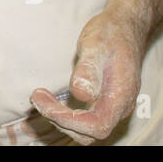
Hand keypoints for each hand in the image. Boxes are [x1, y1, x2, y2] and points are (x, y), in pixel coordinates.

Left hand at [30, 11, 142, 144]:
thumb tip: (81, 95)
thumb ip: (88, 70)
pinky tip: (51, 101)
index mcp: (121, 96)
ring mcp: (115, 107)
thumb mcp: (95, 45)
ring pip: (87, 130)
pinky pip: (87, 120)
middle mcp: (120, 107)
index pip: (95, 126)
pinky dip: (67, 116)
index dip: (66, 120)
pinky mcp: (106, 103)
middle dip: (59, 120)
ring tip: (40, 97)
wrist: (125, 27)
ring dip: (60, 119)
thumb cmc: (110, 34)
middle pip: (89, 134)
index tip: (42, 100)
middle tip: (37, 97)